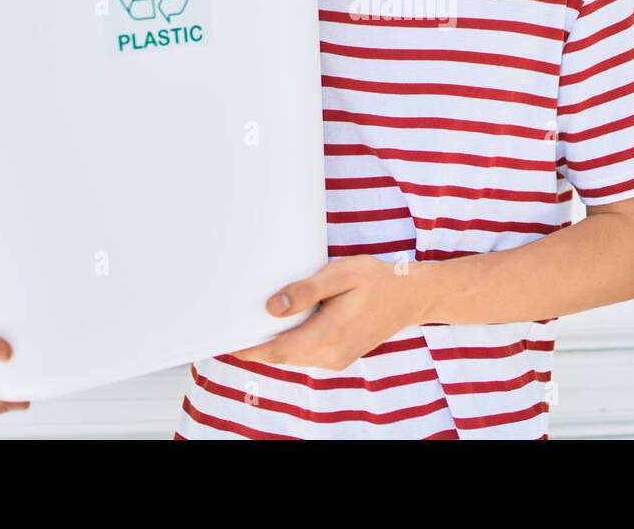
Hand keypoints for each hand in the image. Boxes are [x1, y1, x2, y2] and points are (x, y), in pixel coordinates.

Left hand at [228, 256, 429, 370]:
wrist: (412, 297)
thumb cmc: (378, 280)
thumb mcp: (341, 275)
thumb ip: (306, 291)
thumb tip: (272, 307)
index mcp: (328, 337)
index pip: (275, 351)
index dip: (245, 348)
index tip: (221, 340)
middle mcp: (330, 355)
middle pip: (279, 356)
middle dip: (254, 344)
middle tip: (228, 325)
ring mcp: (336, 359)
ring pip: (291, 357)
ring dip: (271, 344)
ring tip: (249, 322)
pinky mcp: (339, 356)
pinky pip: (305, 354)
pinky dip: (288, 343)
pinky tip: (281, 325)